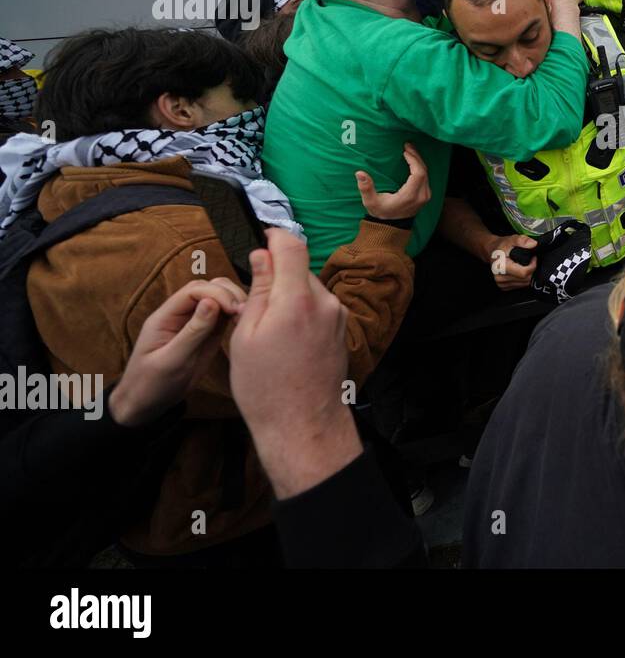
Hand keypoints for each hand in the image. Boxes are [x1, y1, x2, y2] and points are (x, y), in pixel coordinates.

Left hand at [109, 278, 245, 426]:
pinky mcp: (207, 335)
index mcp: (165, 316)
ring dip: (235, 302)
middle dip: (229, 294)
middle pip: (208, 288)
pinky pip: (223, 317)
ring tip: (247, 317)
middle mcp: (181, 315)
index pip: (193, 290)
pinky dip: (236, 316)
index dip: (217, 293)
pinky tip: (244, 324)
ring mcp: (195, 324)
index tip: (234, 309)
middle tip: (244, 312)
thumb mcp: (171, 361)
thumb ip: (192, 332)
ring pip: (219, 299)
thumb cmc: (152, 384)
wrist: (146, 404)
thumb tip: (212, 303)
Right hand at [228, 229, 360, 499]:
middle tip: (253, 302)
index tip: (261, 239)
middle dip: (277, 275)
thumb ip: (258, 289)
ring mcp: (338, 316)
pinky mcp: (342, 329)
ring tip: (268, 330)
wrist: (303, 424)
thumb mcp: (246, 335)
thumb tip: (262, 255)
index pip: (291, 245)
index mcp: (296, 300)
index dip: (274, 237)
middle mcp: (324, 302)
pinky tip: (286, 340)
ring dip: (289, 295)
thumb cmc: (266, 387)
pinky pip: (318, 307)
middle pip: (299, 268)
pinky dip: (301, 311)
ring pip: (309, 288)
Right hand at [355, 143, 429, 219]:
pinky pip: (426, 177)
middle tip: (407, 145)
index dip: (414, 160)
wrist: (392, 226)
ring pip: (426, 173)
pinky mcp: (425, 195)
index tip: (405, 151)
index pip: (418, 174)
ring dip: (418, 161)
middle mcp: (421, 196)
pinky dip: (420, 167)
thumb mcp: (371, 202)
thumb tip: (359, 173)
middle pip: (424, 171)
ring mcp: (425, 196)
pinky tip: (412, 160)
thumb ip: (366, 188)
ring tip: (409, 150)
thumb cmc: (381, 213)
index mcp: (410, 196)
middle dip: (416, 156)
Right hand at [486, 233, 536, 289]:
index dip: (533, 265)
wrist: (492, 251)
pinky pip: (520, 285)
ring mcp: (501, 284)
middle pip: (525, 279)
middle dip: (531, 269)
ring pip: (524, 283)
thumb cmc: (501, 246)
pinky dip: (523, 279)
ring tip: (524, 264)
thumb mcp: (511, 239)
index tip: (533, 258)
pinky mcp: (504, 287)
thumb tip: (533, 244)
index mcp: (501, 267)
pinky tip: (519, 270)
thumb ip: (521, 240)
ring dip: (528, 274)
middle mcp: (500, 277)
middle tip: (529, 260)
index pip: (524, 273)